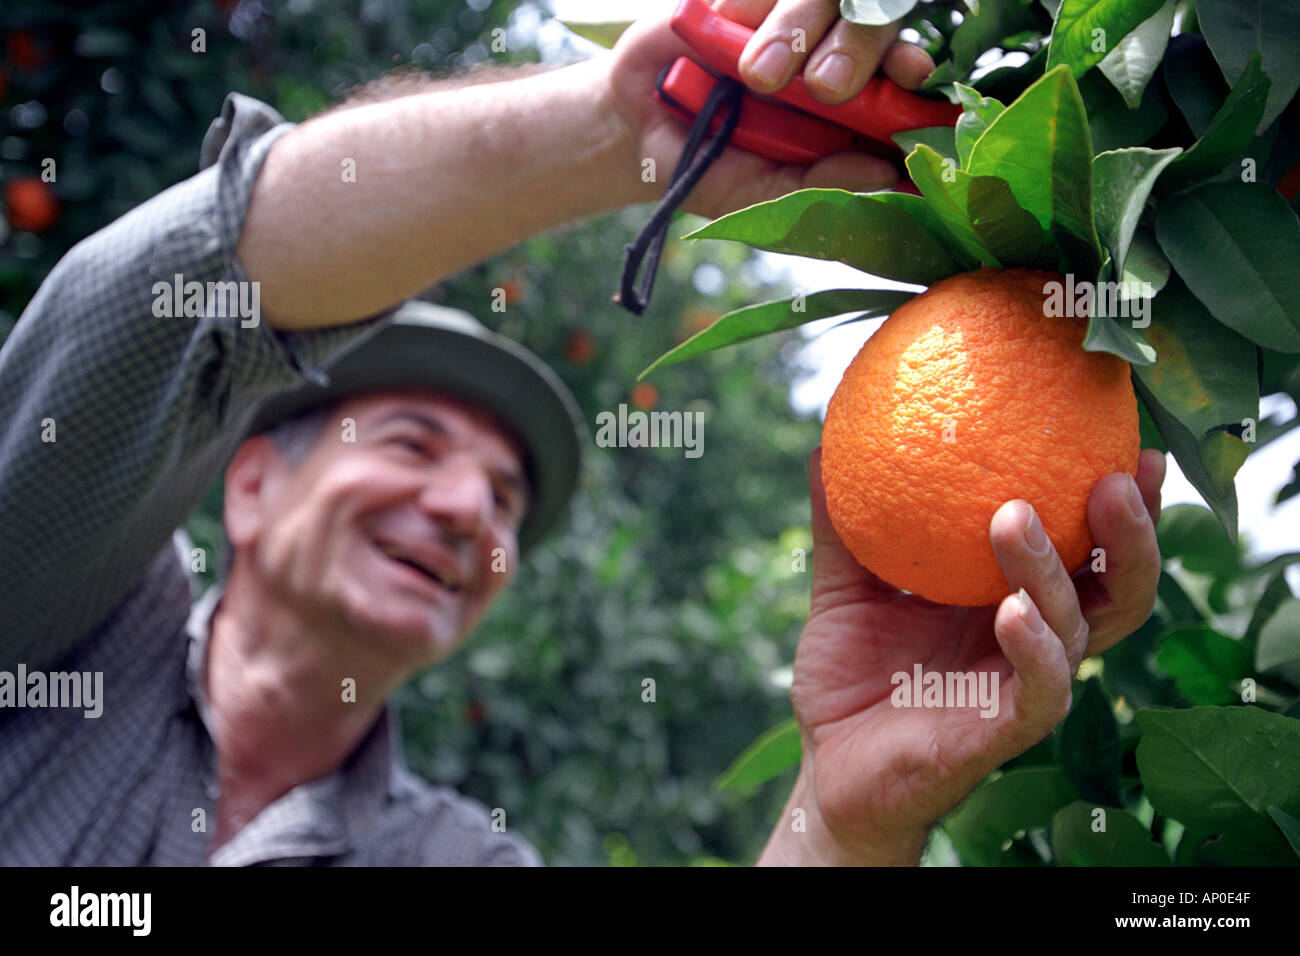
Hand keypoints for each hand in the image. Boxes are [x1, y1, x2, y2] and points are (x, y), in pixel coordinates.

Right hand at [604, 0, 934, 219]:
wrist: (633, 130)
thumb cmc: (708, 165)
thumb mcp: (759, 194)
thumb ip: (817, 185)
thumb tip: (882, 174)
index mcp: (848, 100)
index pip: (897, 73)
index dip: (909, 68)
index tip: (914, 76)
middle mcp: (826, 49)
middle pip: (871, 22)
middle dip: (858, 46)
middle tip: (825, 87)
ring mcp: (788, 17)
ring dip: (796, 30)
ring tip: (757, 76)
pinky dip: (752, 7)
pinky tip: (730, 32)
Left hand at [759, 447, 1164, 864]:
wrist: (829, 765)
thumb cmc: (851, 678)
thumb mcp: (844, 591)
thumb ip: (843, 528)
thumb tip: (825, 445)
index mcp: (1009, 600)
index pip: (1084, 546)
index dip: (1116, 500)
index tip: (1123, 436)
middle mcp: (1033, 640)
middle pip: (1115, 585)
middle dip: (1130, 532)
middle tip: (1114, 474)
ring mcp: (1024, 686)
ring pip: (1077, 628)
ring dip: (1053, 571)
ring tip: (1015, 517)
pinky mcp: (1004, 733)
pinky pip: (1040, 690)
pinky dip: (1036, 650)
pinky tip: (1014, 612)